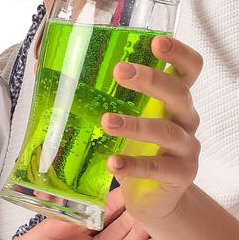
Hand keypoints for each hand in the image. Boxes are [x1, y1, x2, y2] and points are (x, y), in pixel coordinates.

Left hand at [0, 188, 157, 239]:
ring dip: (141, 234)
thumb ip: (47, 230)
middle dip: (133, 212)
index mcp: (66, 239)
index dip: (110, 199)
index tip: (126, 180)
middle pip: (117, 230)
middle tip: (150, 192)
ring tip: (157, 214)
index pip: (94, 214)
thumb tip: (74, 210)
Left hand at [103, 34, 203, 226]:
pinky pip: (158, 168)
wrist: (156, 197)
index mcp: (175, 99)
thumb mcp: (127, 118)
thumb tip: (49, 68)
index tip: (156, 42)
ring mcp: (187, 147)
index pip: (189, 69)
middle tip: (120, 71)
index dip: (178, 53)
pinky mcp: (182, 175)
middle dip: (150, 80)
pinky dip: (134, 165)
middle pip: (178, 93)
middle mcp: (186, 118)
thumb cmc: (139, 149)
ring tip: (106, 121)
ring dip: (135, 124)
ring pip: (166, 130)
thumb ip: (104, 96)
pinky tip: (113, 162)